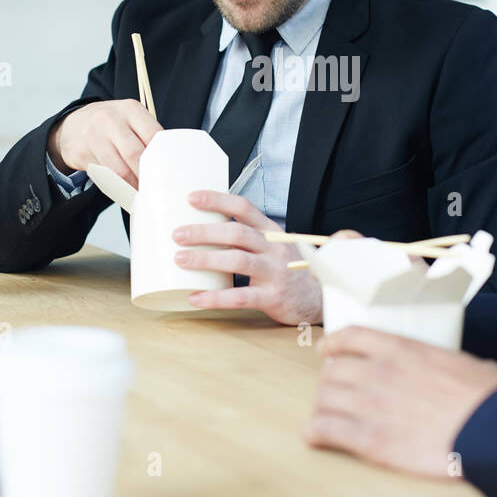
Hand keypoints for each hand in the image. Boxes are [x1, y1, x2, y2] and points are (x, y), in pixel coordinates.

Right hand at [47, 99, 161, 188]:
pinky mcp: (81, 153)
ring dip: (132, 185)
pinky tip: (124, 190)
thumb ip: (146, 135)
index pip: (153, 134)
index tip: (167, 171)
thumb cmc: (110, 124)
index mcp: (130, 109)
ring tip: (141, 192)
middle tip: (155, 187)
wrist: (73, 124)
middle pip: (135, 154)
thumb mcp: (129, 118)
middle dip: (147, 175)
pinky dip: (117, 187)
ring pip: (119, 170)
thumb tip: (166, 162)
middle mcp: (110, 119)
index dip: (161, 156)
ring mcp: (93, 135)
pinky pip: (104, 176)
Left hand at [173, 191, 322, 325]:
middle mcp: (274, 248)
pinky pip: (240, 297)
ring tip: (180, 259)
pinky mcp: (273, 298)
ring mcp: (275, 273)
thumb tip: (204, 229)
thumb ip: (249, 237)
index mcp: (271, 232)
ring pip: (237, 261)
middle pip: (236, 233)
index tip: (191, 198)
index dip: (217, 200)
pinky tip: (195, 298)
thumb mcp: (274, 246)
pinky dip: (215, 298)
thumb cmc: (288, 270)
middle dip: (204, 231)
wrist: (319, 299)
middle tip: (177, 234)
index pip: (244, 207)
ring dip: (206, 259)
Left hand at [303, 327, 496, 479]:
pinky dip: (315, 433)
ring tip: (324, 415)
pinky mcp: (370, 440)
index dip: (333, 344)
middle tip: (335, 391)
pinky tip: (313, 436)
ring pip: (324, 400)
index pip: (352, 336)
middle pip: (333, 371)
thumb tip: (447, 369)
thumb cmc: (487, 396)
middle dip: (330, 381)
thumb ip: (439, 362)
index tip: (326, 350)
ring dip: (322, 407)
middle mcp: (379, 372)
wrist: (492, 429)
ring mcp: (371, 405)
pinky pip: (327, 431)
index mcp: (401, 349)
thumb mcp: (462, 362)